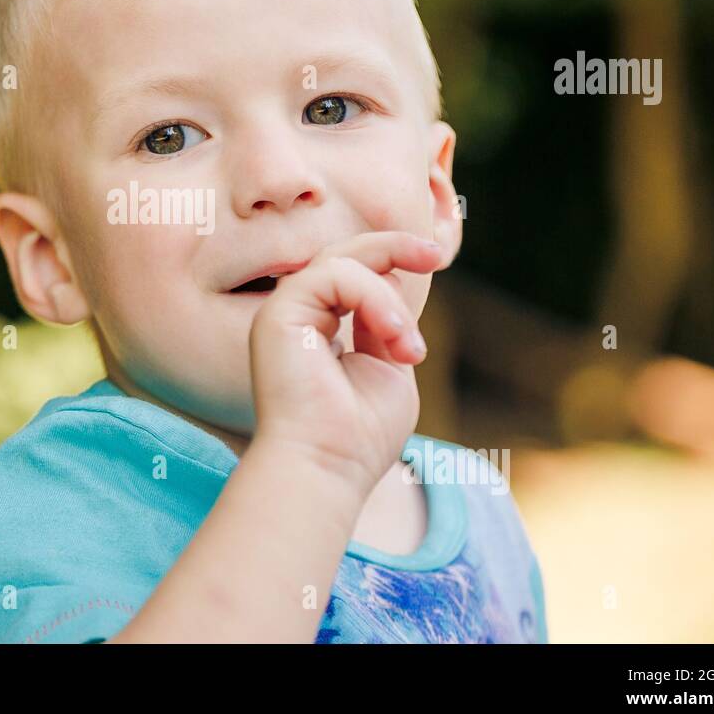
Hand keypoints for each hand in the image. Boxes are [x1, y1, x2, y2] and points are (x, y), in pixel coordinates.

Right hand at [248, 231, 444, 493]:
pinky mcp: (277, 314)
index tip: (436, 258)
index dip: (393, 260)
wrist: (328, 467)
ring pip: (342, 262)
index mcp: (318, 328)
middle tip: (436, 253)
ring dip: (389, 298)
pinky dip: (372, 297)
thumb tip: (392, 284)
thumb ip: (387, 325)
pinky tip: (392, 336)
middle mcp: (296, 316)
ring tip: (407, 348)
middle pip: (344, 254)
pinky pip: (333, 275)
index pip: (354, 274)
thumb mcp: (388, 367)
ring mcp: (283, 313)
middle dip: (394, 246)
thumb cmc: (360, 435)